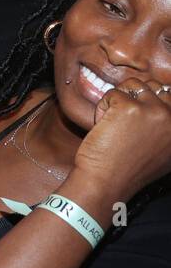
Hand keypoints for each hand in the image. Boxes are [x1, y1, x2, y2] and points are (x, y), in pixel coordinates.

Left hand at [73, 79, 170, 202]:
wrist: (106, 182)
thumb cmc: (127, 169)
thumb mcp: (163, 153)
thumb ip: (167, 131)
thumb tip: (164, 110)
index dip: (149, 102)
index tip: (135, 116)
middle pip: (154, 87)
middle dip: (134, 98)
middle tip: (122, 122)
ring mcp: (153, 111)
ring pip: (133, 85)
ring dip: (118, 101)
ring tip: (113, 124)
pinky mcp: (129, 107)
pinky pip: (111, 94)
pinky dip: (102, 108)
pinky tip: (103, 127)